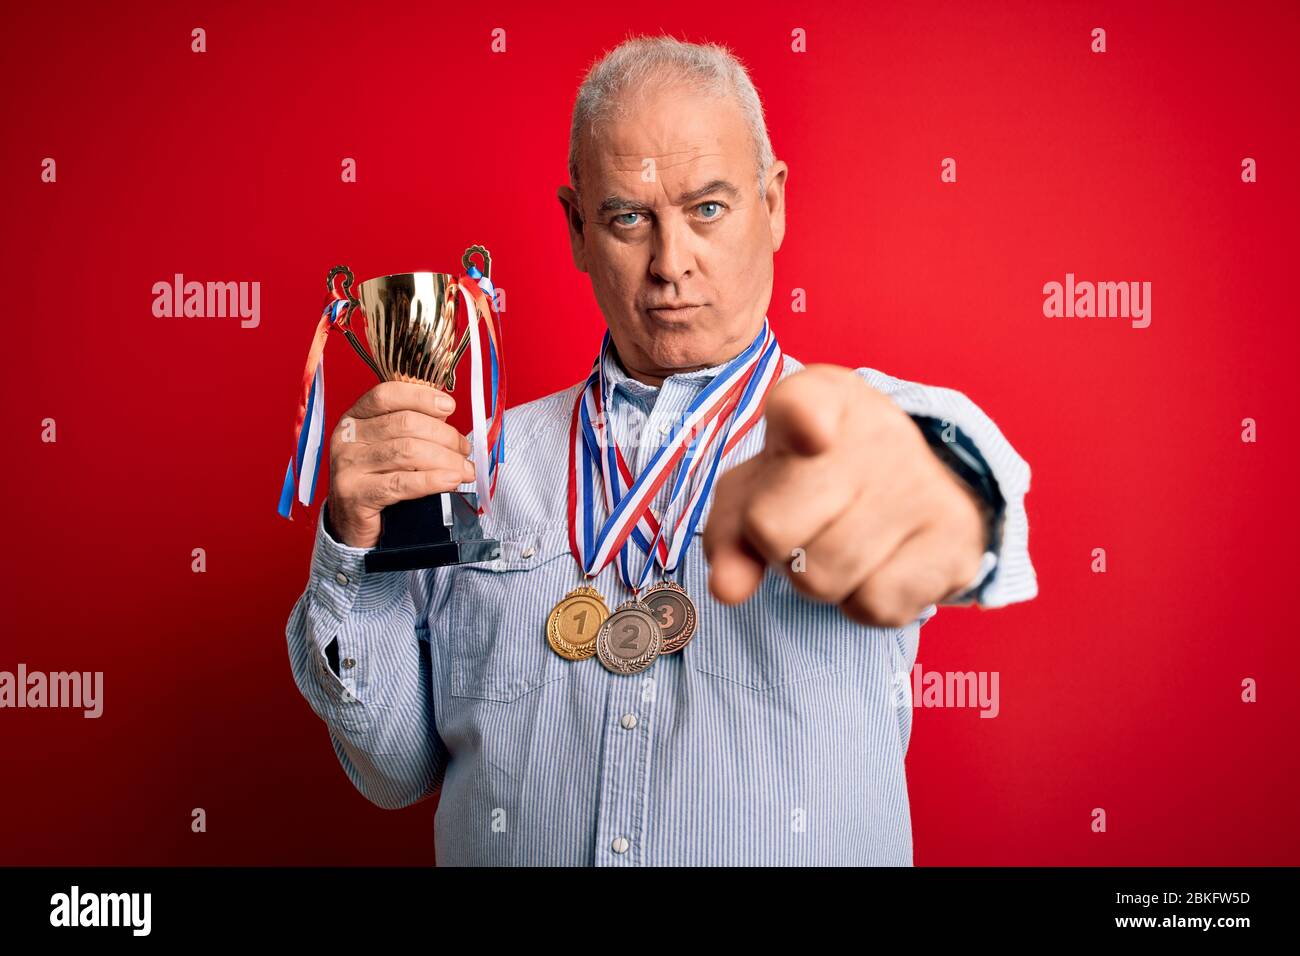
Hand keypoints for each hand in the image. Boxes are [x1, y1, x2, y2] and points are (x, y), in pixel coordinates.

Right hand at [326, 382, 474, 548]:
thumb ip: (412, 427)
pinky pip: (401, 484)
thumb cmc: (377, 480)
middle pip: (405, 423)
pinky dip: (432, 481)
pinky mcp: (355, 495)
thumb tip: (446, 414)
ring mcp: (348, 466)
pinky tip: (450, 481)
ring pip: (407, 452)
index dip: (421, 396)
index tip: (449, 405)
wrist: (351, 522)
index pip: (387, 395)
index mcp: (355, 418)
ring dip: (445, 459)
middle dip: (444, 435)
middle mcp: (347, 438)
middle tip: (464, 450)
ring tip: (464, 470)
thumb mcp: (388, 446)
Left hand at [702, 364, 986, 626]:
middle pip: (774, 531)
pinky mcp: (957, 535)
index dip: (804, 422)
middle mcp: (878, 429)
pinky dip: (862, 604)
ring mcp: (923, 481)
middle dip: (776, 549)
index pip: (804, 405)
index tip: (812, 435)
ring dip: (819, 580)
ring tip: (843, 544)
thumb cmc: (817, 485)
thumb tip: (727, 589)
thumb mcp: (759, 489)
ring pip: (822, 577)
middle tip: (807, 525)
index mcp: (819, 397)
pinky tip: (880, 565)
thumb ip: (728, 532)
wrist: (919, 487)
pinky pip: (873, 605)